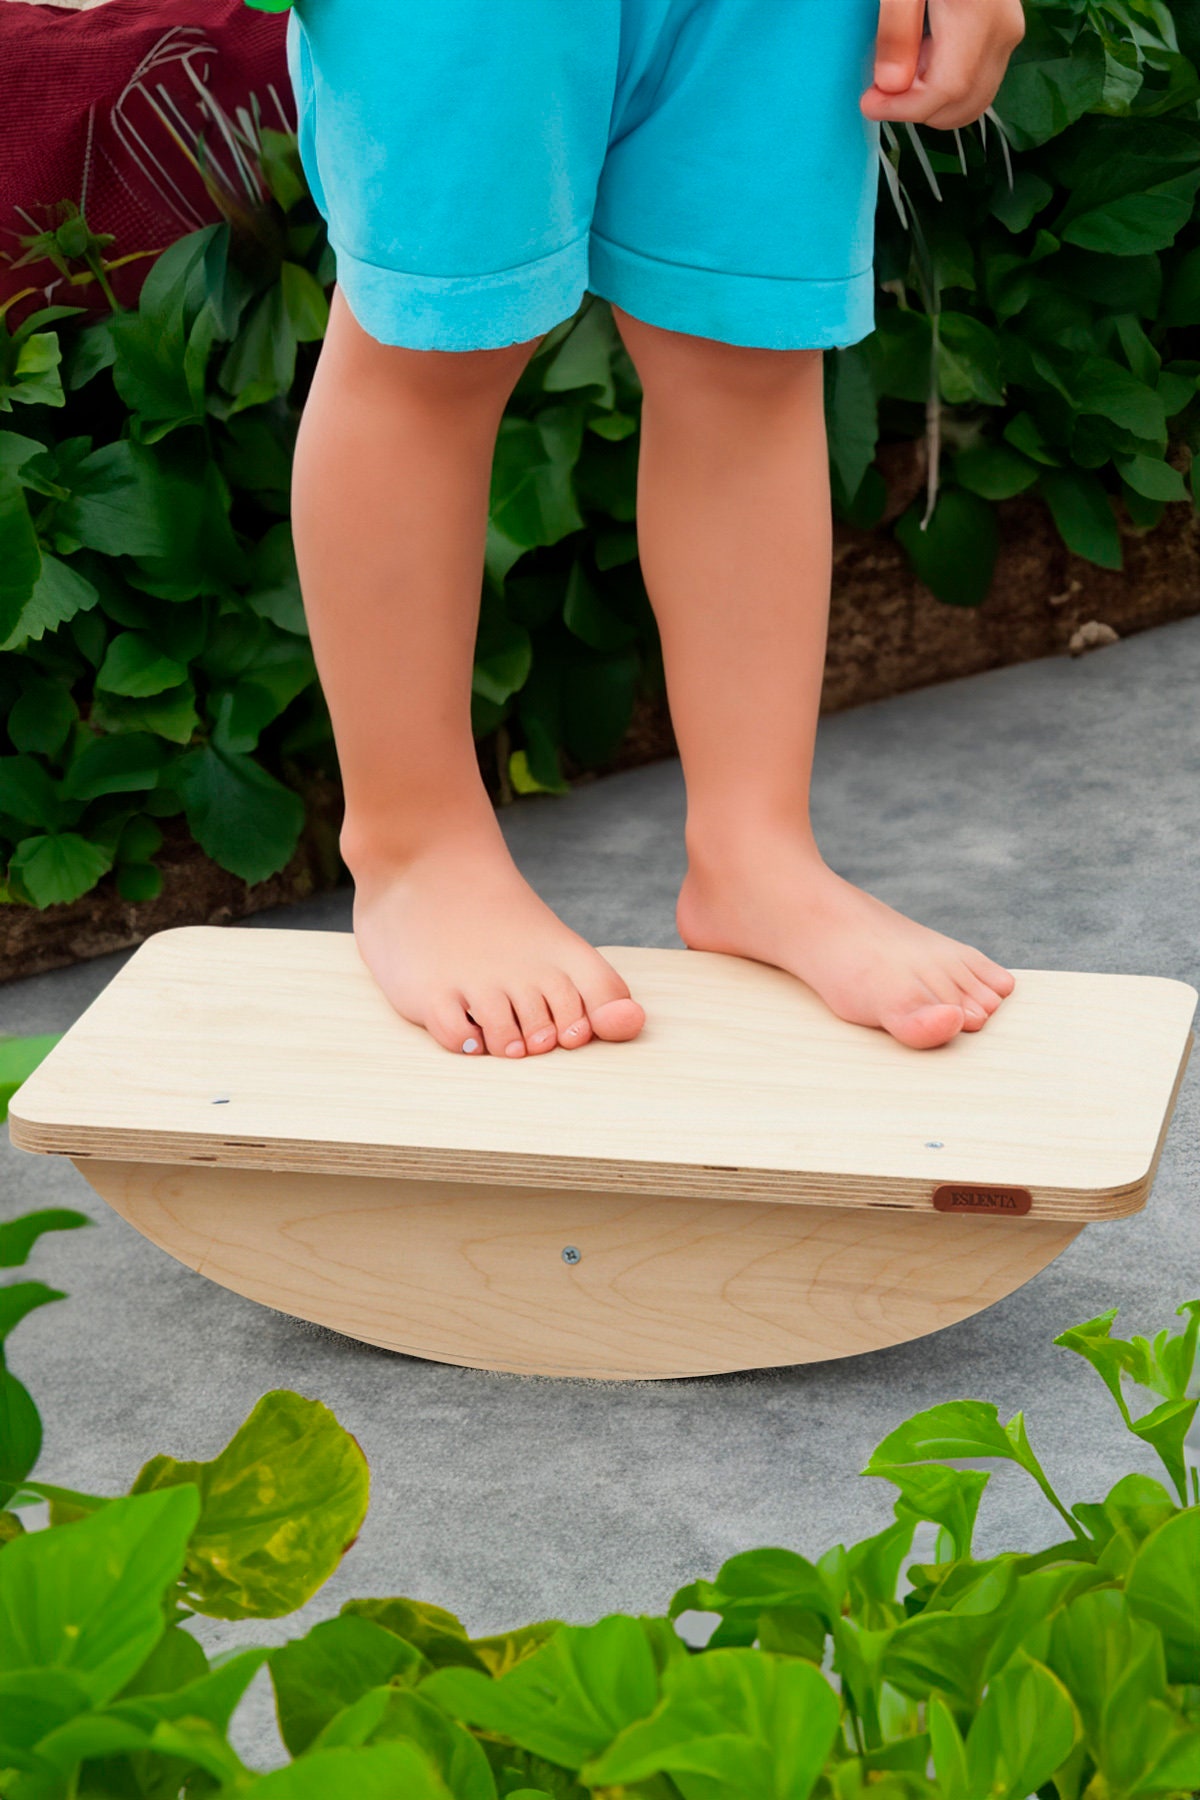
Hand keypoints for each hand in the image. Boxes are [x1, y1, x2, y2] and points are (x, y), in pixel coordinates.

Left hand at [861, 0, 1025, 129]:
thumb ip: (896, 30)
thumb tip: (890, 86)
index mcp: (978, 19)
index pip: (946, 92)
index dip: (904, 109)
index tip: (869, 102)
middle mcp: (1002, 33)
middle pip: (963, 105)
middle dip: (917, 110)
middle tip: (882, 87)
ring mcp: (1007, 34)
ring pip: (973, 101)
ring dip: (931, 101)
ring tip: (903, 65)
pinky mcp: (1004, 32)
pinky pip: (976, 80)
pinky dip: (945, 86)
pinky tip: (922, 56)